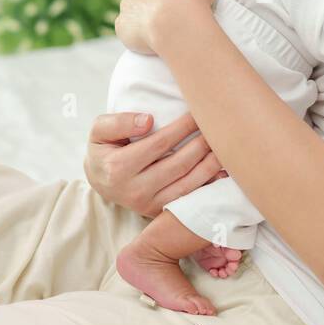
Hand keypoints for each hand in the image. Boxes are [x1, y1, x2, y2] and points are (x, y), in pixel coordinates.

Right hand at [83, 111, 226, 217]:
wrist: (100, 180)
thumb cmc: (104, 150)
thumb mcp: (99, 131)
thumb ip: (118, 122)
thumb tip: (147, 120)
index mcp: (118, 169)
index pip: (159, 143)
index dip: (182, 127)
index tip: (197, 113)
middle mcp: (134, 191)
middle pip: (178, 165)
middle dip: (201, 144)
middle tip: (216, 127)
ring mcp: (148, 205)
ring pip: (187, 185)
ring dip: (209, 165)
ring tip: (224, 147)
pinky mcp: (159, 212)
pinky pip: (188, 199)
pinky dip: (207, 186)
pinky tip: (221, 170)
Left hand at [114, 0, 218, 53]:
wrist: (176, 23)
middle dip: (160, 1)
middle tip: (176, 13)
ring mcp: (128, 5)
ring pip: (137, 10)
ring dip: (149, 17)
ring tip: (167, 28)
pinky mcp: (123, 25)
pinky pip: (131, 30)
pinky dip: (141, 34)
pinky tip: (155, 38)